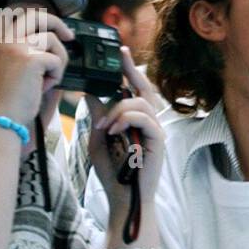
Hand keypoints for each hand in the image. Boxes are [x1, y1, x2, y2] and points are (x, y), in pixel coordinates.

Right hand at [0, 10, 71, 126]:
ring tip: (45, 78)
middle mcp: (5, 38)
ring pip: (52, 40)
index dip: (37, 14)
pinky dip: (56, 76)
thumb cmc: (10, 96)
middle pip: (38, 16)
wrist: (3, 117)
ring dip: (57, 61)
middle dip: (58, 24)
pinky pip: (57, 60)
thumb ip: (26, 46)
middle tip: (69, 36)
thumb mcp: (11, 63)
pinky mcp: (31, 59)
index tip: (49, 23)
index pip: (16, 11)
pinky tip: (42, 87)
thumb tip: (52, 35)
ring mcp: (17, 46)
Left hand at [87, 46, 166, 201]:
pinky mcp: (158, 141)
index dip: (128, 70)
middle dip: (131, 69)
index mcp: (136, 120)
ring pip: (141, 103)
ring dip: (118, 109)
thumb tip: (90, 92)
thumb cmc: (113, 172)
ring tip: (104, 124)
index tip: (120, 51)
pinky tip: (113, 130)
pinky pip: (145, 119)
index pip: (134, 90)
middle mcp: (149, 122)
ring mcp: (156, 131)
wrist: (122, 198)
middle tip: (120, 54)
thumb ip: (99, 116)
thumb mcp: (99, 138)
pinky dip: (126, 119)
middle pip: (144, 89)